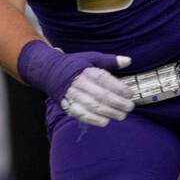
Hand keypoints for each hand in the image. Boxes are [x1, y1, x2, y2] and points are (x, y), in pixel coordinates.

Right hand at [17, 40, 134, 126]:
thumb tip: (128, 61)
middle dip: (117, 103)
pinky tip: (105, 122)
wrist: (49, 71)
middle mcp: (78, 83)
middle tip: (129, 107)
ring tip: (121, 116)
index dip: (118, 88)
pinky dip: (92, 119)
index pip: (104, 80)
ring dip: (108, 113)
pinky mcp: (65, 104)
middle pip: (100, 95)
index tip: (130, 94)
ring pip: (91, 106)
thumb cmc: (75, 64)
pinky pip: (79, 114)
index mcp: (85, 71)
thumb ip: (110, 60)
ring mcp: (71, 95)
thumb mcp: (91, 58)